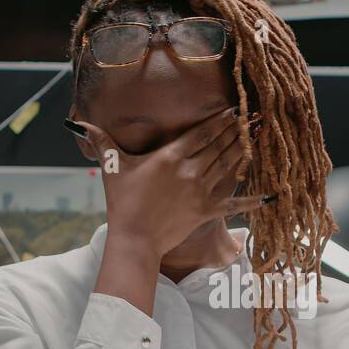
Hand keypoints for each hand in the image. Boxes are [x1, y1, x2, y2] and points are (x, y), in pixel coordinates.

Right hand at [71, 107, 270, 260]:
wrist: (135, 239)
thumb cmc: (122, 204)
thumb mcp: (113, 169)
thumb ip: (101, 143)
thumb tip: (77, 125)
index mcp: (170, 156)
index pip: (201, 132)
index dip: (220, 120)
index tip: (235, 109)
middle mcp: (189, 170)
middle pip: (219, 144)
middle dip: (238, 129)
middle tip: (256, 116)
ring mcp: (200, 190)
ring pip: (228, 164)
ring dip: (245, 149)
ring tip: (259, 134)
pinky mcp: (206, 211)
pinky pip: (233, 203)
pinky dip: (252, 199)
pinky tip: (271, 195)